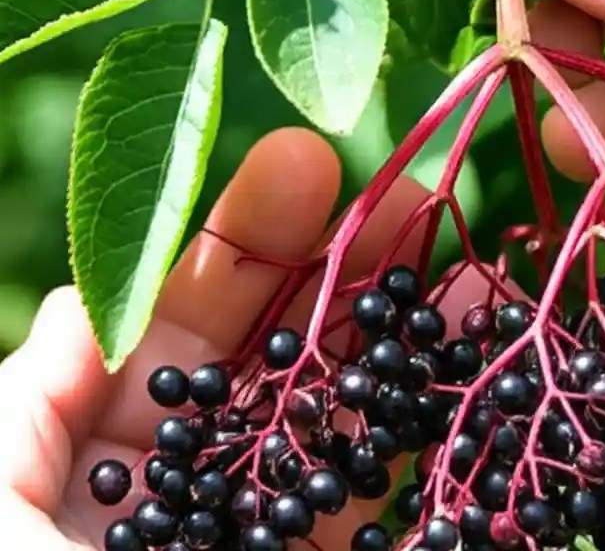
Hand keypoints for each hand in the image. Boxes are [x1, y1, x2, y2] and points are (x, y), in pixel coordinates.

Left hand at [0, 128, 454, 549]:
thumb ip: (25, 409)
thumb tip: (85, 310)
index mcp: (115, 470)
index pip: (189, 329)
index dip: (247, 243)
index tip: (307, 162)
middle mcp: (208, 491)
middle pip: (289, 356)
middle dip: (351, 267)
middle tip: (415, 191)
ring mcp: (282, 533)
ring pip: (359, 416)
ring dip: (418, 336)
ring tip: (476, 268)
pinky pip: (403, 497)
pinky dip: (451, 432)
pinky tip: (489, 371)